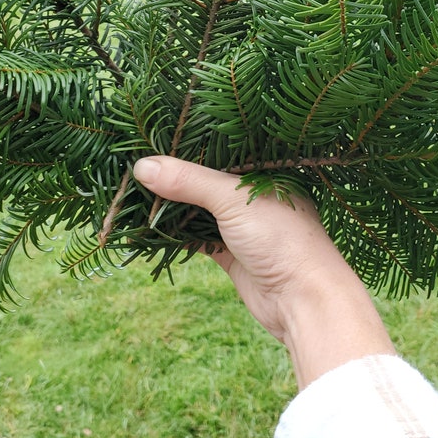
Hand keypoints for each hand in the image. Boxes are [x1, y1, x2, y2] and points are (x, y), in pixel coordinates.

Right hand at [133, 156, 394, 388]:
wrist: (304, 300)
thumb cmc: (281, 238)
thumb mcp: (233, 200)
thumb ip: (189, 181)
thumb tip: (141, 166)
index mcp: (265, 172)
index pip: (220, 150)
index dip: (188, 144)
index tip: (151, 136)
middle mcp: (254, 196)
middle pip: (206, 181)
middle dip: (174, 177)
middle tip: (133, 165)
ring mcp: (243, 226)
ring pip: (199, 210)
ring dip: (172, 207)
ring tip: (134, 192)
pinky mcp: (232, 254)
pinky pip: (198, 238)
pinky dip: (176, 234)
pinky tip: (149, 226)